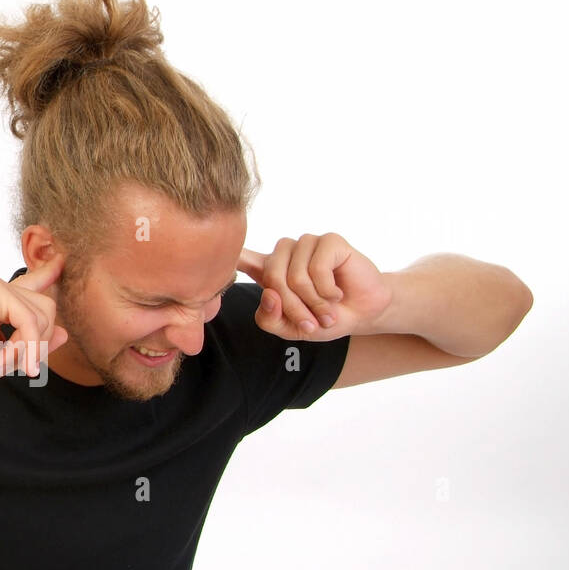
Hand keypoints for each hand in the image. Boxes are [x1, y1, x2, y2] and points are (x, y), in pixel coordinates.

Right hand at [0, 255, 69, 390]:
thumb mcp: (5, 359)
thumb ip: (34, 345)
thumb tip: (65, 333)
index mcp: (0, 303)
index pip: (33, 284)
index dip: (50, 273)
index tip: (61, 261)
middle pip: (47, 308)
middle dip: (40, 342)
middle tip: (19, 367)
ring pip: (42, 315)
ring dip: (27, 348)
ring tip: (0, 365)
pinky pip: (28, 320)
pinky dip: (20, 345)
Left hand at [237, 233, 391, 340]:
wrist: (363, 313)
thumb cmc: (324, 318)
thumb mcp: (291, 328)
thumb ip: (270, 319)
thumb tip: (269, 294)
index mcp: (268, 270)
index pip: (241, 259)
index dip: (227, 255)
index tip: (205, 252)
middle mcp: (284, 253)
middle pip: (273, 279)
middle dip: (293, 308)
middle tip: (312, 323)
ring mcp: (306, 244)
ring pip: (295, 275)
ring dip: (313, 302)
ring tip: (327, 311)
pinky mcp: (328, 240)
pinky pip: (318, 268)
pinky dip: (328, 290)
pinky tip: (338, 293)